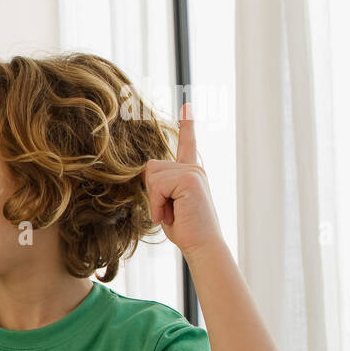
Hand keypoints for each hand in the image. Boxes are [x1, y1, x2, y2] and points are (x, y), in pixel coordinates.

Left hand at [143, 104, 223, 256]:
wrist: (202, 245)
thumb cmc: (184, 229)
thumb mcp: (167, 203)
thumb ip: (160, 185)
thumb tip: (148, 169)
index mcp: (190, 172)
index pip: (187, 144)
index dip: (187, 124)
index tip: (187, 105)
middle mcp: (194, 167)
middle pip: (151, 167)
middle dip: (152, 192)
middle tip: (169, 210)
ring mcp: (193, 171)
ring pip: (152, 176)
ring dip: (155, 200)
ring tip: (172, 213)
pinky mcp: (189, 178)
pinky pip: (157, 186)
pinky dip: (158, 204)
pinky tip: (171, 215)